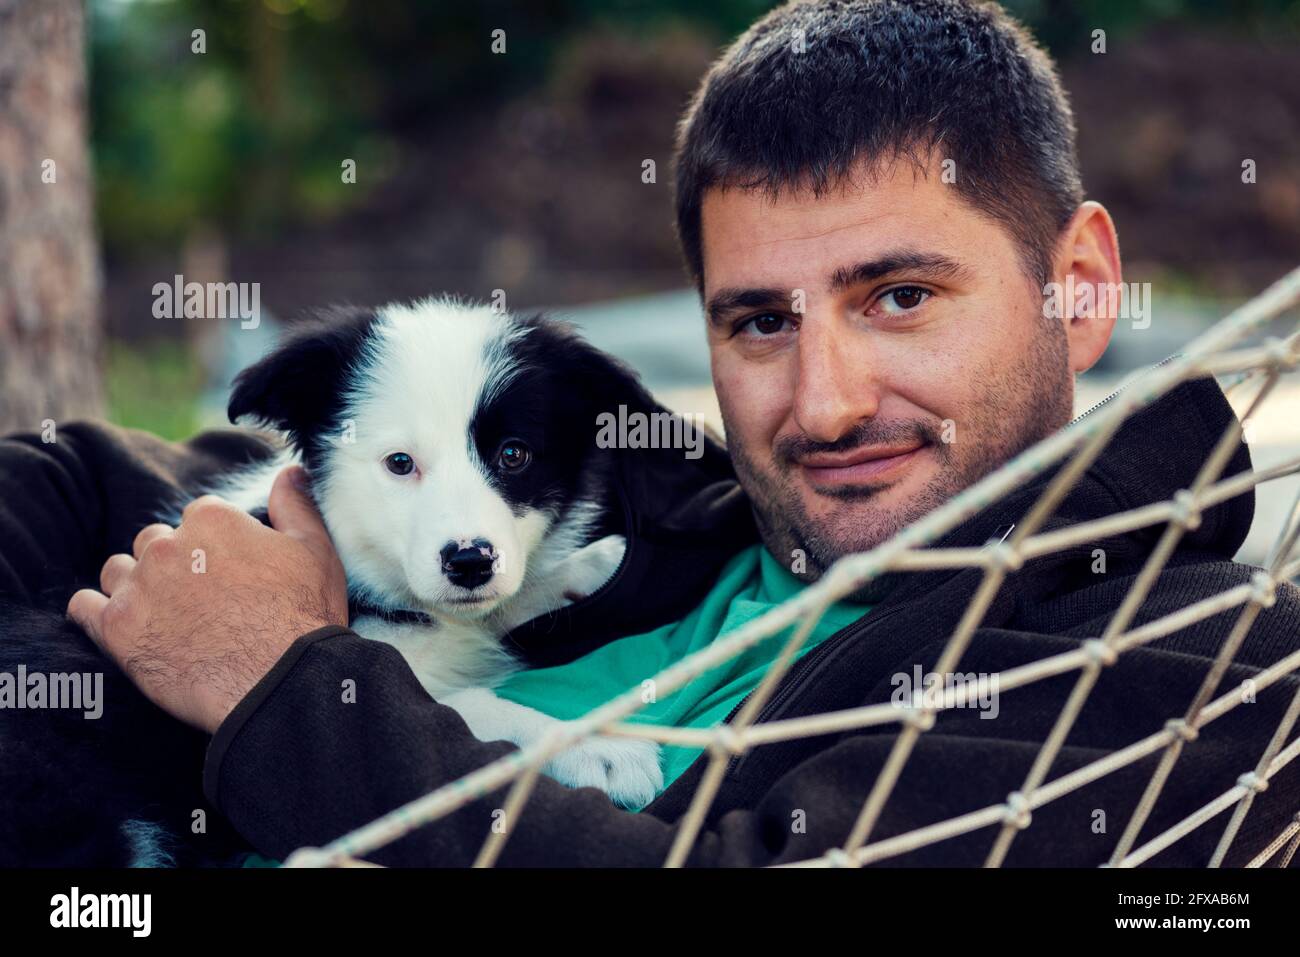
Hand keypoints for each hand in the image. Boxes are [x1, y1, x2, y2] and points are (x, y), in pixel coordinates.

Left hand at [68, 466, 348, 732]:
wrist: (280, 684)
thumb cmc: (303, 618)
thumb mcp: (315, 551)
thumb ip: (295, 505)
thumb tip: (289, 472)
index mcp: (212, 518)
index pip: (198, 517)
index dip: (215, 545)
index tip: (230, 572)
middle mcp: (167, 545)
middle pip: (155, 541)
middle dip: (174, 564)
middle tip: (201, 599)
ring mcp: (138, 586)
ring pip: (118, 570)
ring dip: (136, 585)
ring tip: (164, 615)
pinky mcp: (116, 629)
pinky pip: (84, 607)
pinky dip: (97, 612)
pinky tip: (121, 624)